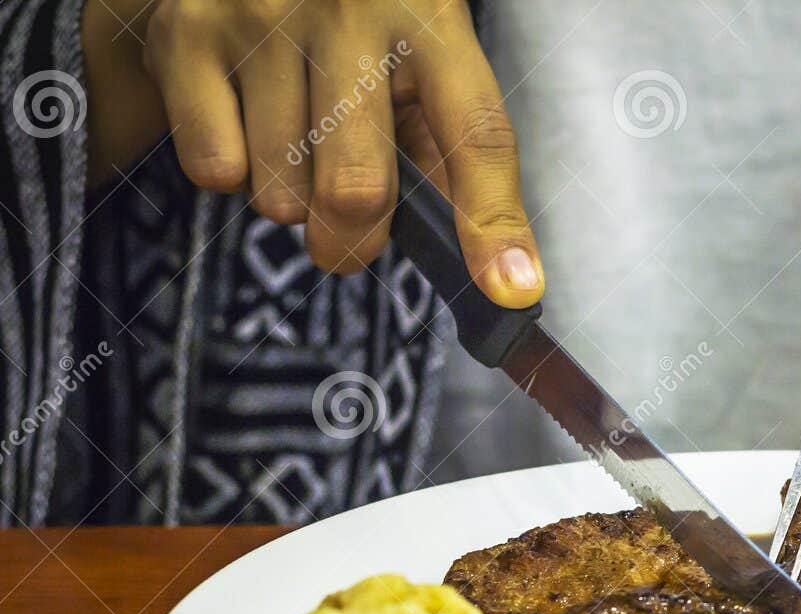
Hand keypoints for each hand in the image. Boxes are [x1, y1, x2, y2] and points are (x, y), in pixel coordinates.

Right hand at [140, 0, 541, 305]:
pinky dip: (230, 172)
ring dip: (288, 200)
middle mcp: (348, 10)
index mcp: (430, 20)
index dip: (492, 223)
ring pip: (280, 194)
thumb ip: (453, 156)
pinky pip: (214, 170)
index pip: (475, 133)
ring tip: (291, 141)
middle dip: (355, 243)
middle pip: (357, 189)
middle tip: (349, 230)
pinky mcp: (187, 33)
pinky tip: (241, 119)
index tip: (507, 292)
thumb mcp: (421, 59)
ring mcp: (262, 16)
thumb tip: (498, 272)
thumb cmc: (357, 24)